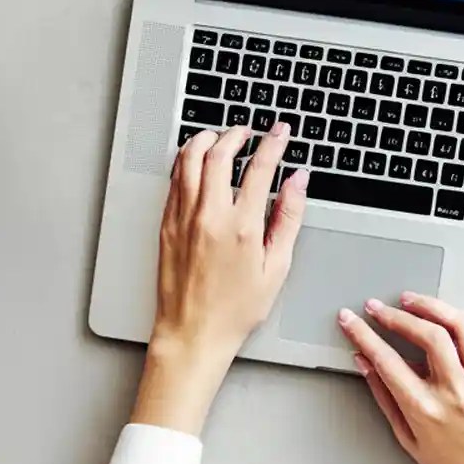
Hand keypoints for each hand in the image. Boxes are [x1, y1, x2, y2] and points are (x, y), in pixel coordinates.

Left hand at [130, 123, 308, 435]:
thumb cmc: (235, 309)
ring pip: (188, 161)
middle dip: (236, 134)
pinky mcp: (166, 225)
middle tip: (249, 130)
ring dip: (205, 140)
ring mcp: (183, 219)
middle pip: (218, 154)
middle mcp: (209, 217)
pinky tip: (195, 161)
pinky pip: (173, 181)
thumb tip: (297, 183)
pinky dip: (185, 162)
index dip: (273, 143)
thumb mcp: (276, 267)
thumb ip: (288, 218)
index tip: (280, 132)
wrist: (192, 333)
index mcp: (241, 227)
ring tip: (219, 136)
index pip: (259, 168)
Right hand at [339, 296, 463, 463]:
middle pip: (425, 335)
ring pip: (460, 327)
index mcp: (426, 410)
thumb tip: (366, 366)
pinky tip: (449, 314)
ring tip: (413, 301)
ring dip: (432, 306)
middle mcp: (455, 392)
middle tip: (379, 307)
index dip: (363, 333)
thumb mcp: (410, 441)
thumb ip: (385, 399)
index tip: (351, 320)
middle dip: (395, 314)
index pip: (387, 359)